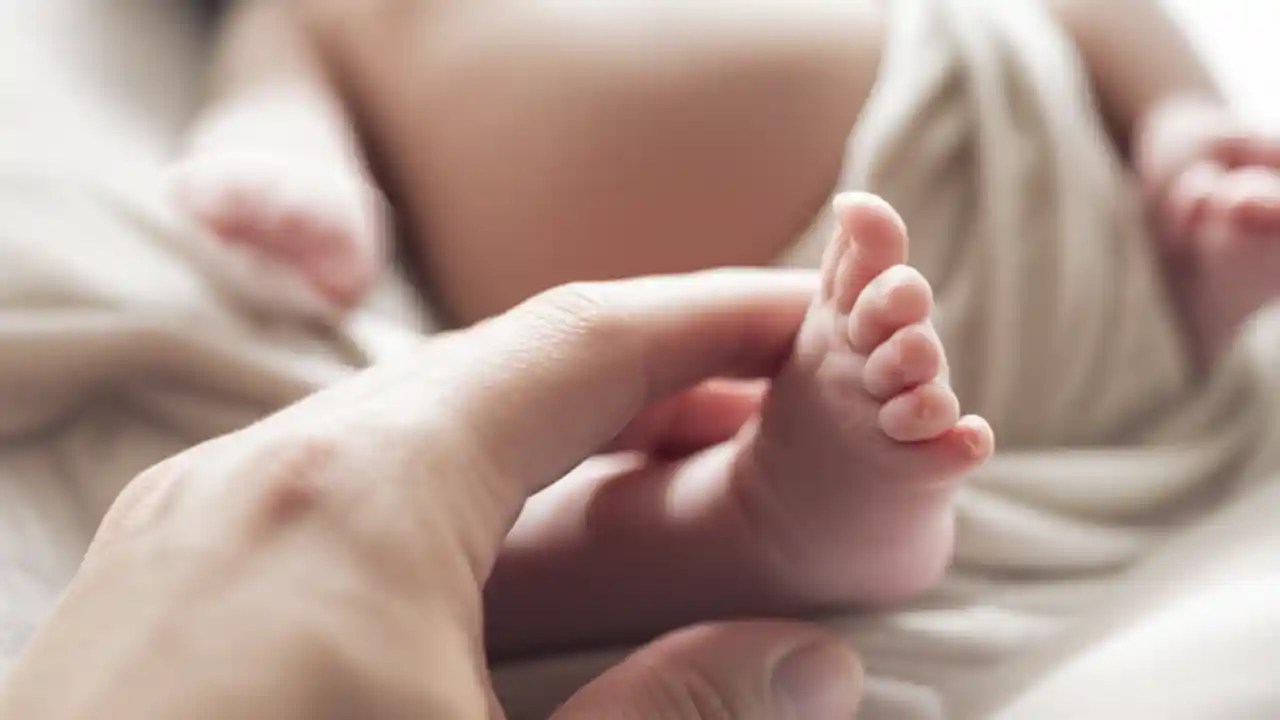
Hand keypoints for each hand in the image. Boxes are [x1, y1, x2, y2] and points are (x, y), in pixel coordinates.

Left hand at [1, 270, 861, 718]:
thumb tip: (807, 664)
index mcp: (359, 494)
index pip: (580, 344)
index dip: (709, 318)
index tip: (803, 318)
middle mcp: (258, 471)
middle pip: (494, 366)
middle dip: (636, 372)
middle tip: (752, 403)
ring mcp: (188, 520)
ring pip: (403, 420)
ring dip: (535, 428)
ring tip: (644, 469)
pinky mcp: (149, 580)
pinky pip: (325, 481)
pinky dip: (440, 483)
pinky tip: (484, 544)